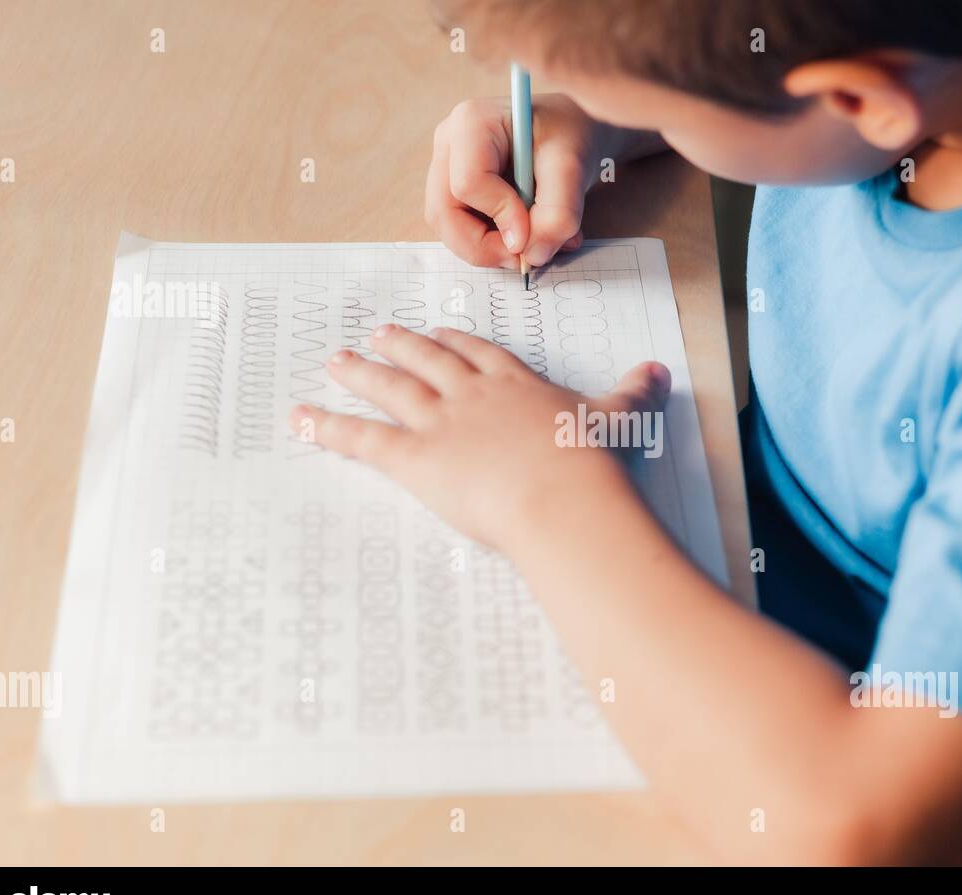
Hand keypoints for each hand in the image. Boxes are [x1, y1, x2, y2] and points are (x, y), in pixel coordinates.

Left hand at [289, 325, 671, 551]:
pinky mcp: (414, 457)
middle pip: (428, 361)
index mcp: (515, 384)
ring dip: (360, 373)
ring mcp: (439, 422)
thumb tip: (659, 370)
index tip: (438, 332)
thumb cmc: (589, 461)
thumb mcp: (617, 417)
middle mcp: (471, 394)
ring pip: (390, 389)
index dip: (456, 342)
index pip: (479, 353)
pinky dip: (328, 427)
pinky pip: (363, 438)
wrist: (560, 496)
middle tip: (378, 333)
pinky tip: (301, 417)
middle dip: (401, 346)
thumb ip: (632, 391)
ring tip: (337, 360)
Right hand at [425, 94, 601, 270]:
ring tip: (535, 241)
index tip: (538, 230)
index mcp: (471, 124)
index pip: (468, 184)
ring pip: (449, 230)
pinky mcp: (452, 193)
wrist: (566, 130)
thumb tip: (532, 255)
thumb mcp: (573, 167)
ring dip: (491, 249)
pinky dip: (494, 246)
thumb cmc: (567, 134)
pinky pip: (461, 233)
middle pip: (444, 215)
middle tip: (528, 255)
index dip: (502, 216)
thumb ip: (557, 213)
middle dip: (487, 247)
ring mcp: (445, 170)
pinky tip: (526, 235)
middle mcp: (448, 146)